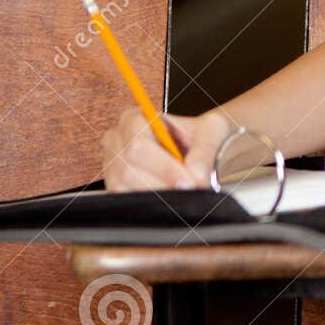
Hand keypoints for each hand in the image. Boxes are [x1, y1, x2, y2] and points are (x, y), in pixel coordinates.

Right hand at [101, 107, 233, 192]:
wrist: (201, 148)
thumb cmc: (200, 134)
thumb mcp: (212, 131)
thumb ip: (205, 148)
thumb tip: (195, 172)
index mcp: (133, 120)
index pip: (138, 146)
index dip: (164, 167)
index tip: (188, 181)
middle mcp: (117, 142)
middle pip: (128, 170)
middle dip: (163, 184)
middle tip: (190, 191)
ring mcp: (113, 167)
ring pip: (125, 189)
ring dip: (158, 196)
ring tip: (182, 194)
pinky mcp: (116, 188)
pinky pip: (127, 202)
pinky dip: (152, 204)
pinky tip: (170, 199)